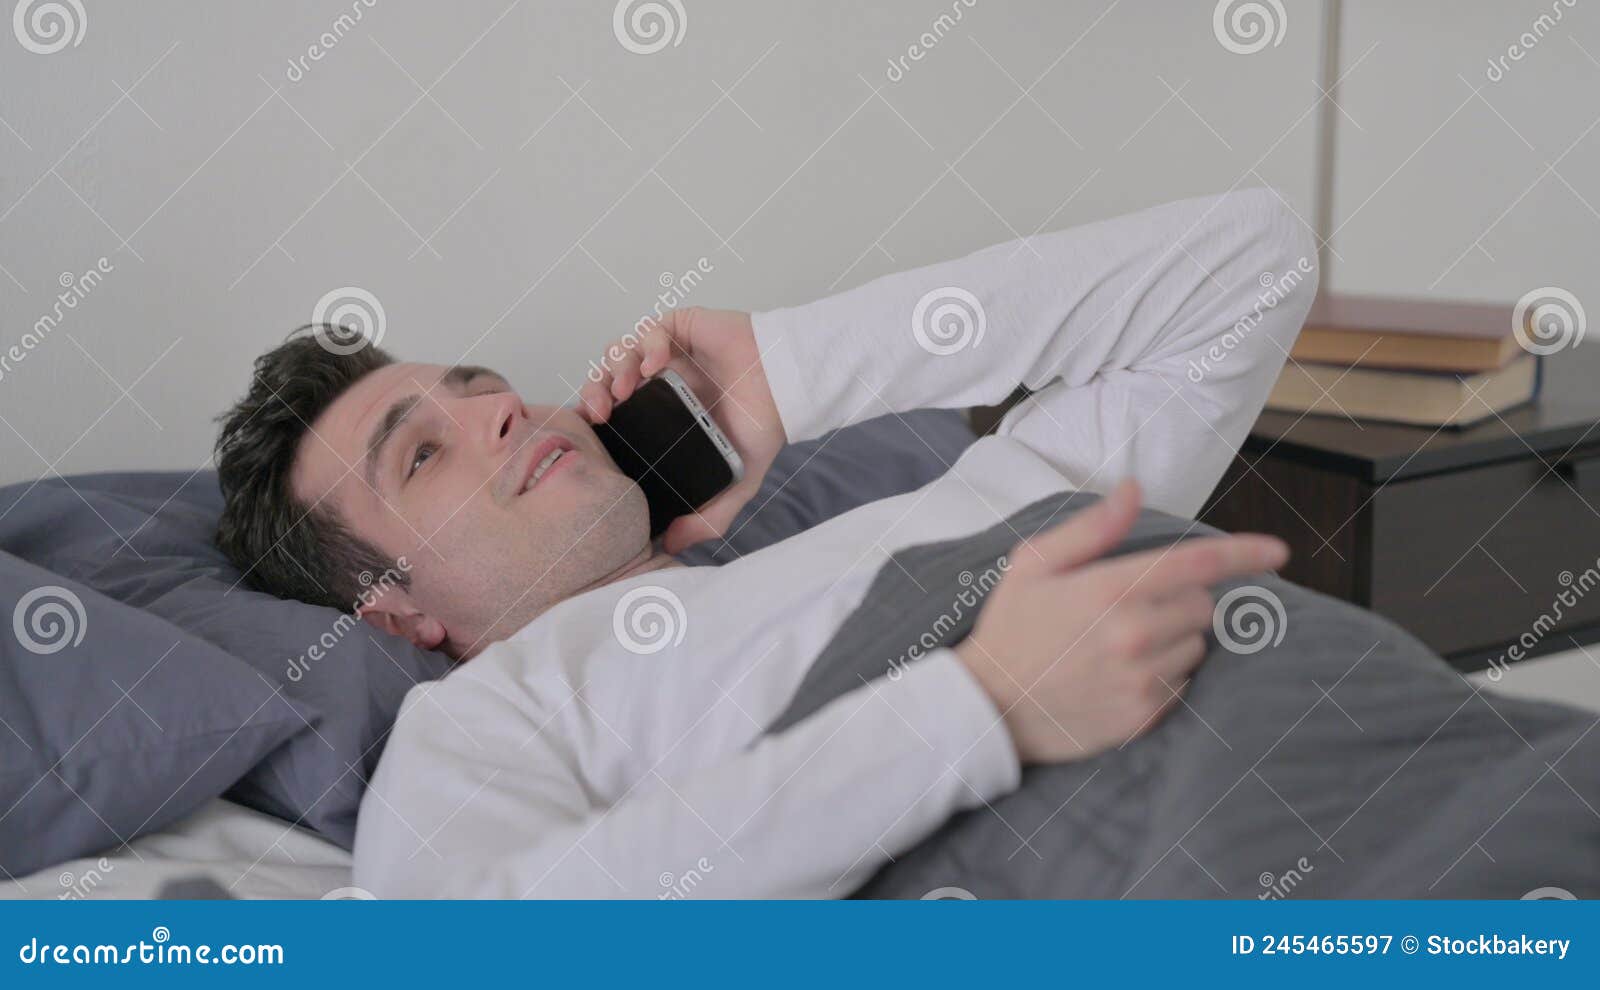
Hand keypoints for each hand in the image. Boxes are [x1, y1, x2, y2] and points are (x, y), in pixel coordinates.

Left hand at [577, 307, 786, 553]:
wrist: (790, 389)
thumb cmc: (764, 427)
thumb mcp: (736, 483)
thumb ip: (707, 518)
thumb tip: (671, 548)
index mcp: (663, 414)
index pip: (613, 411)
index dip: (593, 416)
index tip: (586, 433)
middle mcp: (662, 383)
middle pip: (608, 379)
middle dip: (596, 391)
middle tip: (600, 412)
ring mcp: (672, 353)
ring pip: (622, 351)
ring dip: (616, 367)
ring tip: (627, 388)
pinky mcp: (683, 328)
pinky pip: (651, 328)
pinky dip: (647, 342)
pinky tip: (657, 363)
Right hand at [952, 479, 1288, 763]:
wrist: (987, 709)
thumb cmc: (1011, 629)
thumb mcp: (1034, 563)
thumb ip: (1092, 528)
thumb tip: (1133, 489)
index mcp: (1110, 589)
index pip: (1198, 564)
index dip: (1245, 554)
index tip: (1278, 551)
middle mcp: (1135, 635)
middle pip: (1203, 606)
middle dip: (1182, 599)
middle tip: (1134, 605)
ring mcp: (1143, 680)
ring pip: (1197, 647)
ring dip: (1175, 639)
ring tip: (1122, 644)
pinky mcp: (1144, 717)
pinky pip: (1183, 685)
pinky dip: (1165, 675)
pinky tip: (1123, 674)